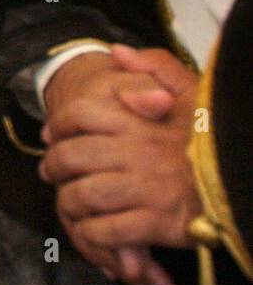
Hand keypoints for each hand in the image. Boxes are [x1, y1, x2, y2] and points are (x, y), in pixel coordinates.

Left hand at [40, 47, 200, 284]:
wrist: (245, 175)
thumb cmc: (213, 135)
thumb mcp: (192, 91)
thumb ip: (155, 66)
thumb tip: (119, 52)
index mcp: (142, 120)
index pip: (81, 114)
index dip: (59, 124)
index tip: (52, 134)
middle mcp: (141, 152)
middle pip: (73, 156)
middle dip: (54, 166)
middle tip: (51, 172)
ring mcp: (150, 188)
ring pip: (85, 195)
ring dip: (69, 201)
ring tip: (69, 200)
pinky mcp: (161, 223)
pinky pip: (108, 230)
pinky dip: (93, 232)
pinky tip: (93, 226)